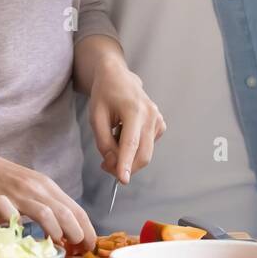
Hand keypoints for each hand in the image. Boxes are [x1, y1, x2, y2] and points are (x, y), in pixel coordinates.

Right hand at [0, 142, 96, 250]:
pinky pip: (17, 214)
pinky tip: (32, 238)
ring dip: (60, 230)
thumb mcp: (29, 189)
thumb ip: (44, 206)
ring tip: (65, 244)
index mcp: (47, 186)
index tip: (91, 244)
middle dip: (80, 232)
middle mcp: (38, 188)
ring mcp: (20, 193)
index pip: (75, 208)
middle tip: (83, 249)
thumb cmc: (1, 180)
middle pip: (67, 211)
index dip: (87, 227)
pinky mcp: (1, 200)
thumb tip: (60, 232)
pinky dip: (26, 226)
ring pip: (49, 212)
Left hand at [88, 63, 164, 184]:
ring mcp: (158, 119)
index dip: (126, 164)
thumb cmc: (104, 94)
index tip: (122, 180)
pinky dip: (135, 148)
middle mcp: (151, 115)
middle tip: (105, 165)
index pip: (130, 143)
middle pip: (142, 154)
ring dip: (128, 157)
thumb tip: (113, 163)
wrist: (117, 77)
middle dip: (125, 167)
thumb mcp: (96, 117)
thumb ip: (103, 142)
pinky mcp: (160, 124)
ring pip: (145, 153)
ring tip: (113, 138)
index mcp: (134, 110)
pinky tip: (125, 133)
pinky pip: (148, 146)